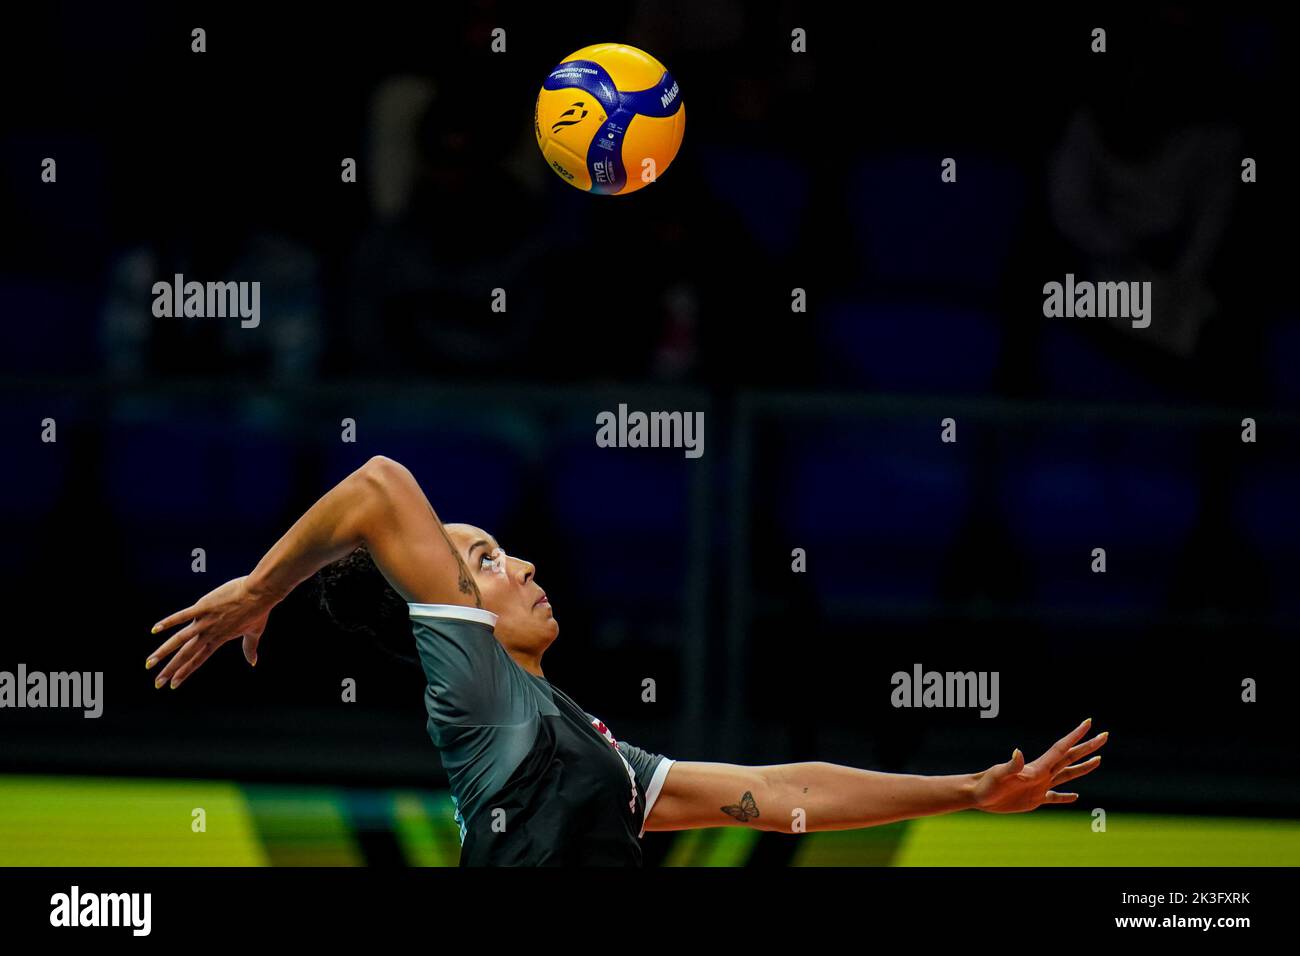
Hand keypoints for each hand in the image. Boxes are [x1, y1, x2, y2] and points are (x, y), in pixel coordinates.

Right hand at [146, 576, 272, 688]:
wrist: (260, 593)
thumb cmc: (258, 610)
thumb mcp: (254, 632)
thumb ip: (249, 648)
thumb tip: (253, 662)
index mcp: (219, 639)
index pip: (198, 659)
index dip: (185, 672)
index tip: (173, 684)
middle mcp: (209, 634)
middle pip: (185, 655)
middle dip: (170, 670)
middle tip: (157, 683)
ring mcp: (205, 621)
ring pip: (180, 640)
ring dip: (163, 652)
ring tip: (150, 663)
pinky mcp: (203, 607)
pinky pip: (182, 616)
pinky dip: (168, 622)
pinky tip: (155, 630)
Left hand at [971, 718, 1107, 812]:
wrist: (977, 794)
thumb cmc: (987, 784)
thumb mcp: (1000, 774)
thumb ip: (1012, 765)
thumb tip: (1018, 752)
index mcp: (1037, 767)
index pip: (1062, 748)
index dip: (1075, 736)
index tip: (1089, 723)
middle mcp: (1042, 774)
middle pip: (1070, 758)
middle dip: (1087, 747)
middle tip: (1104, 735)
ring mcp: (1039, 786)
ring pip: (1067, 775)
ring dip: (1082, 768)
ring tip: (1098, 760)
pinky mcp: (1034, 800)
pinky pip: (1055, 797)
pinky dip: (1066, 797)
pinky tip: (1076, 797)